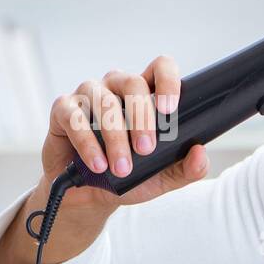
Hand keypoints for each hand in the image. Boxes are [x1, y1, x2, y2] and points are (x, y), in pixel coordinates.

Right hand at [43, 55, 209, 212]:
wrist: (89, 196)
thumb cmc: (128, 177)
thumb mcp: (163, 178)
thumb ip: (187, 169)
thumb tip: (200, 153)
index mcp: (144, 95)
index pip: (160, 67)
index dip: (168, 81)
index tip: (170, 110)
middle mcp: (116, 87)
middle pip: (132, 83)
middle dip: (142, 118)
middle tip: (146, 150)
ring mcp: (88, 95)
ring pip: (104, 102)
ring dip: (115, 137)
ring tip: (122, 168)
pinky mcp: (62, 110)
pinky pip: (73, 118)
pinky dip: (87, 143)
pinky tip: (97, 164)